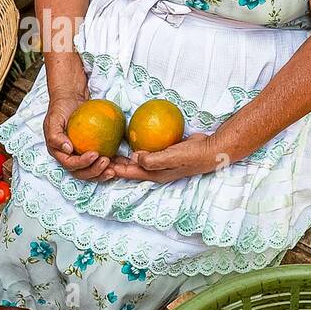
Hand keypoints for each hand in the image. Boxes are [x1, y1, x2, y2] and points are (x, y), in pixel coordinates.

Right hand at [43, 87, 115, 181]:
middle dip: (94, 172)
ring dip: (102, 173)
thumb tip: (67, 149)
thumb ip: (55, 136)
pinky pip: (100, 161)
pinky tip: (119, 162)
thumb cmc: (60, 109)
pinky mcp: (92, 151)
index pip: (70, 164)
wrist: (69, 100)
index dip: (82, 163)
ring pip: (92, 171)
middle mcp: (70, 158)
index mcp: (60, 153)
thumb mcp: (53, 120)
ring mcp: (81, 156)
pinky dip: (110, 165)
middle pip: (82, 173)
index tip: (94, 154)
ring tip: (113, 169)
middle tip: (106, 161)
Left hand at [111, 132, 226, 183]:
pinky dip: (137, 145)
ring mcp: (160, 162)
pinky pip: (147, 150)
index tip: (100, 163)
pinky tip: (133, 135)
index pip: (129, 173)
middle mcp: (155, 170)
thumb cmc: (192, 155)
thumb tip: (134, 157)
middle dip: (115, 164)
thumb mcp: (171, 157)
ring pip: (137, 159)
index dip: (114, 169)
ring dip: (124, 156)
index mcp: (154, 174)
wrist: (211, 150)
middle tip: (100, 154)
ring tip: (110, 147)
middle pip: (130, 168)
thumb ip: (153, 159)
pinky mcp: (164, 152)